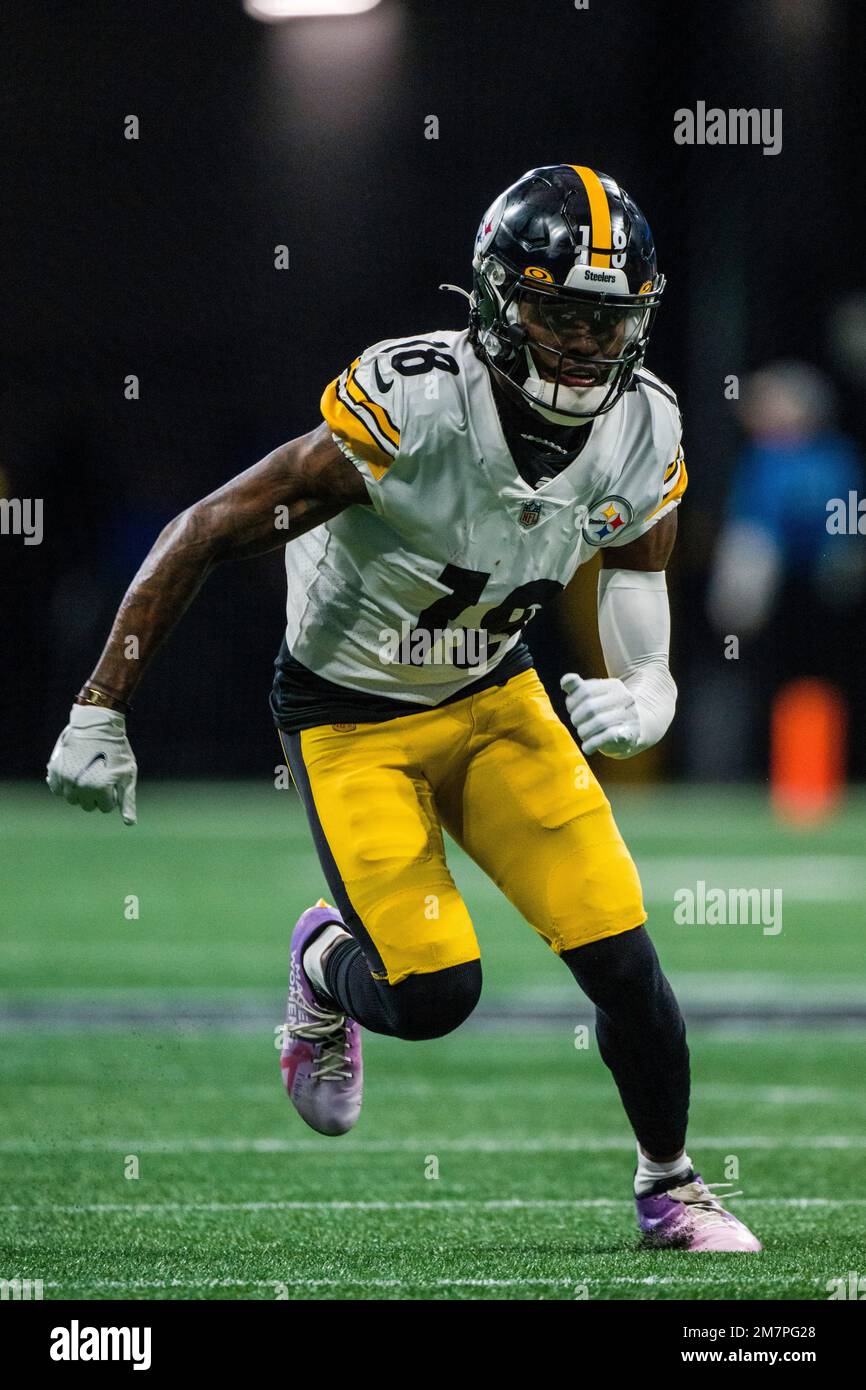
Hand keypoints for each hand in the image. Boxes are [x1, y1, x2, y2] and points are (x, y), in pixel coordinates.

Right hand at [46, 704, 137, 822]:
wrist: (96, 724)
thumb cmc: (117, 750)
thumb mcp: (127, 774)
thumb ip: (127, 800)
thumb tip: (130, 824)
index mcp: (102, 788)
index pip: (106, 808)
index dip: (111, 794)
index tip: (112, 779)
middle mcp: (82, 786)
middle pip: (88, 806)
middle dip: (95, 795)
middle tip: (99, 775)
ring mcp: (67, 779)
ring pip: (72, 800)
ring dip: (79, 791)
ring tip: (87, 773)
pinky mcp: (56, 771)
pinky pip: (57, 790)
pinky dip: (64, 785)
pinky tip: (74, 772)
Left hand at [561, 672, 641, 758]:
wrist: (634, 731)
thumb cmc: (605, 712)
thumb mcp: (592, 697)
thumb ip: (577, 688)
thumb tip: (565, 680)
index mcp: (613, 686)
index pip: (585, 690)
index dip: (572, 702)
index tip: (572, 710)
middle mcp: (624, 698)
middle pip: (590, 707)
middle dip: (577, 718)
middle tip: (577, 724)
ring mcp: (629, 715)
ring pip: (598, 722)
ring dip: (584, 732)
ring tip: (583, 735)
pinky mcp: (630, 733)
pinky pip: (607, 737)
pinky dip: (592, 743)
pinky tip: (587, 747)